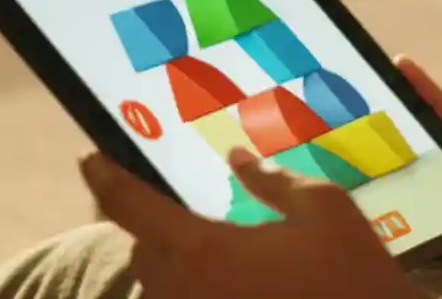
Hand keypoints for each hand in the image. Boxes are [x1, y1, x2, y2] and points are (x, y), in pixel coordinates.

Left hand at [80, 148, 415, 298]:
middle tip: (187, 208)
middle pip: (147, 251)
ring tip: (220, 249)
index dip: (105, 177)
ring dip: (180, 263)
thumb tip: (236, 156)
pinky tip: (241, 281)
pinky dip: (201, 288)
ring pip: (165, 285)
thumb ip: (272, 179)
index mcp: (203, 249)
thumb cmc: (352, 272)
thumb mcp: (324, 208)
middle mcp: (185, 291)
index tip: (90, 156)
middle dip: (158, 226)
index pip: (131, 205)